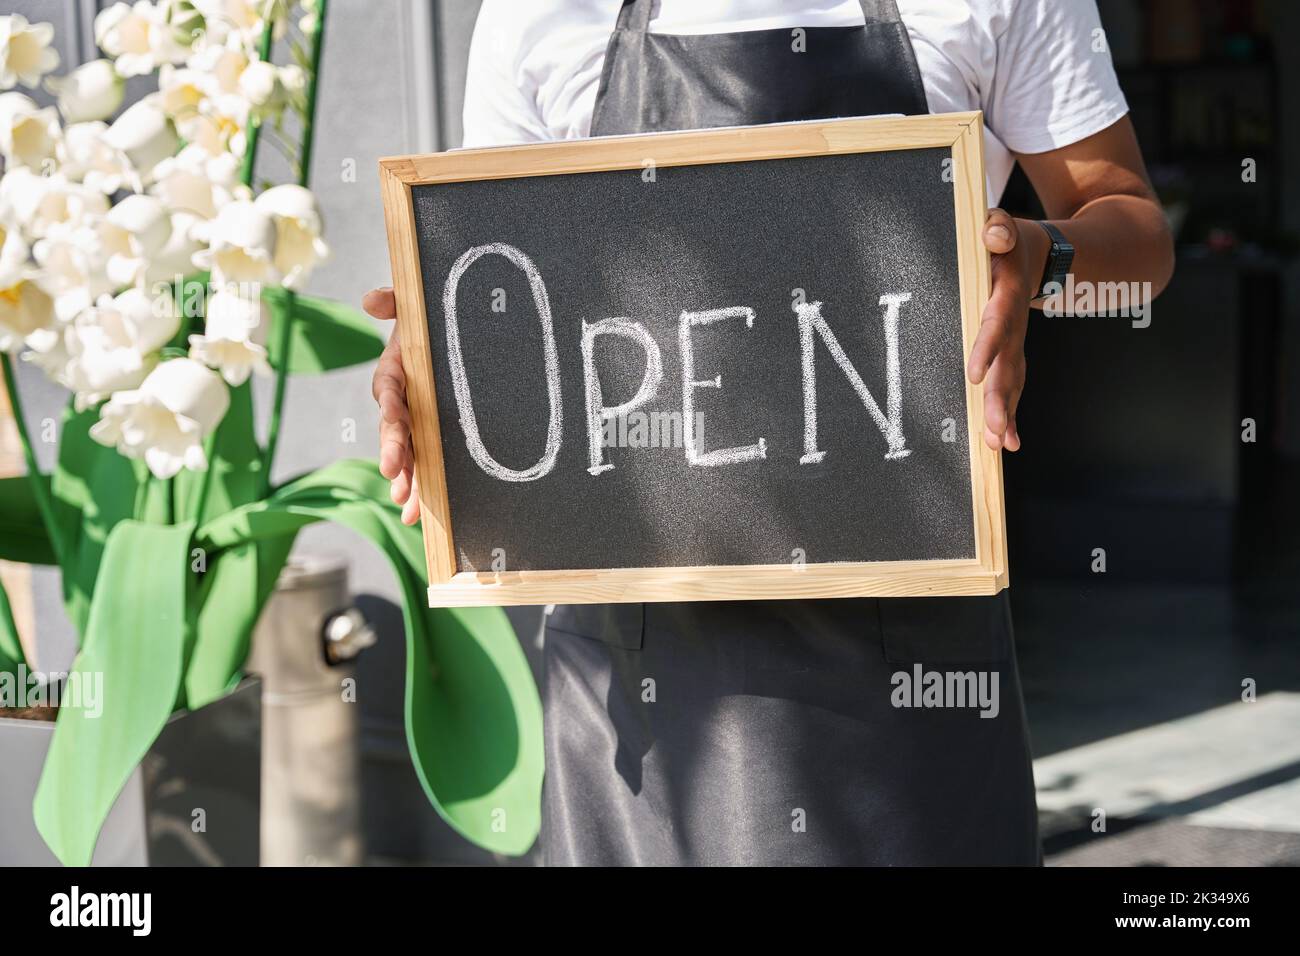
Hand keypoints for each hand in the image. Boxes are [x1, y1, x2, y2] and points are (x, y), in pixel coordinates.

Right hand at [364, 287, 420, 525]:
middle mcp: (404, 401)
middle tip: (392, 472)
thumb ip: (396, 302)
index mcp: (399, 370)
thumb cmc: (432, 324)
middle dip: (394, 451)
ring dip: (406, 479)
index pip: (389, 386)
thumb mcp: (417, 308)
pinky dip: (420, 490)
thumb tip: (373, 299)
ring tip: (406, 504)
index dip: (390, 401)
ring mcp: (417, 424)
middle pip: (394, 428)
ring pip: (407, 455)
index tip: (395, 415)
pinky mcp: (432, 440)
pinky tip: (418, 515)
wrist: (454, 340)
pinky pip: (424, 466)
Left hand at [967, 208, 1047, 451]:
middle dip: (1000, 399)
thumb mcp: (1005, 226)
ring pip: (1012, 381)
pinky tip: (1003, 442)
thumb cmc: (1010, 241)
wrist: (1042, 255)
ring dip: (1005, 413)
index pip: (996, 323)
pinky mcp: (1014, 353)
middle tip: (993, 431)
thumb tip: (994, 234)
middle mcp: (1014, 324)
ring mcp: (1017, 341)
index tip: (974, 376)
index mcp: (1006, 295)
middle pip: (1008, 364)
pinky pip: (1012, 385)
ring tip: (998, 445)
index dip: (986, 348)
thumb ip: (999, 228)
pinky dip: (1008, 414)